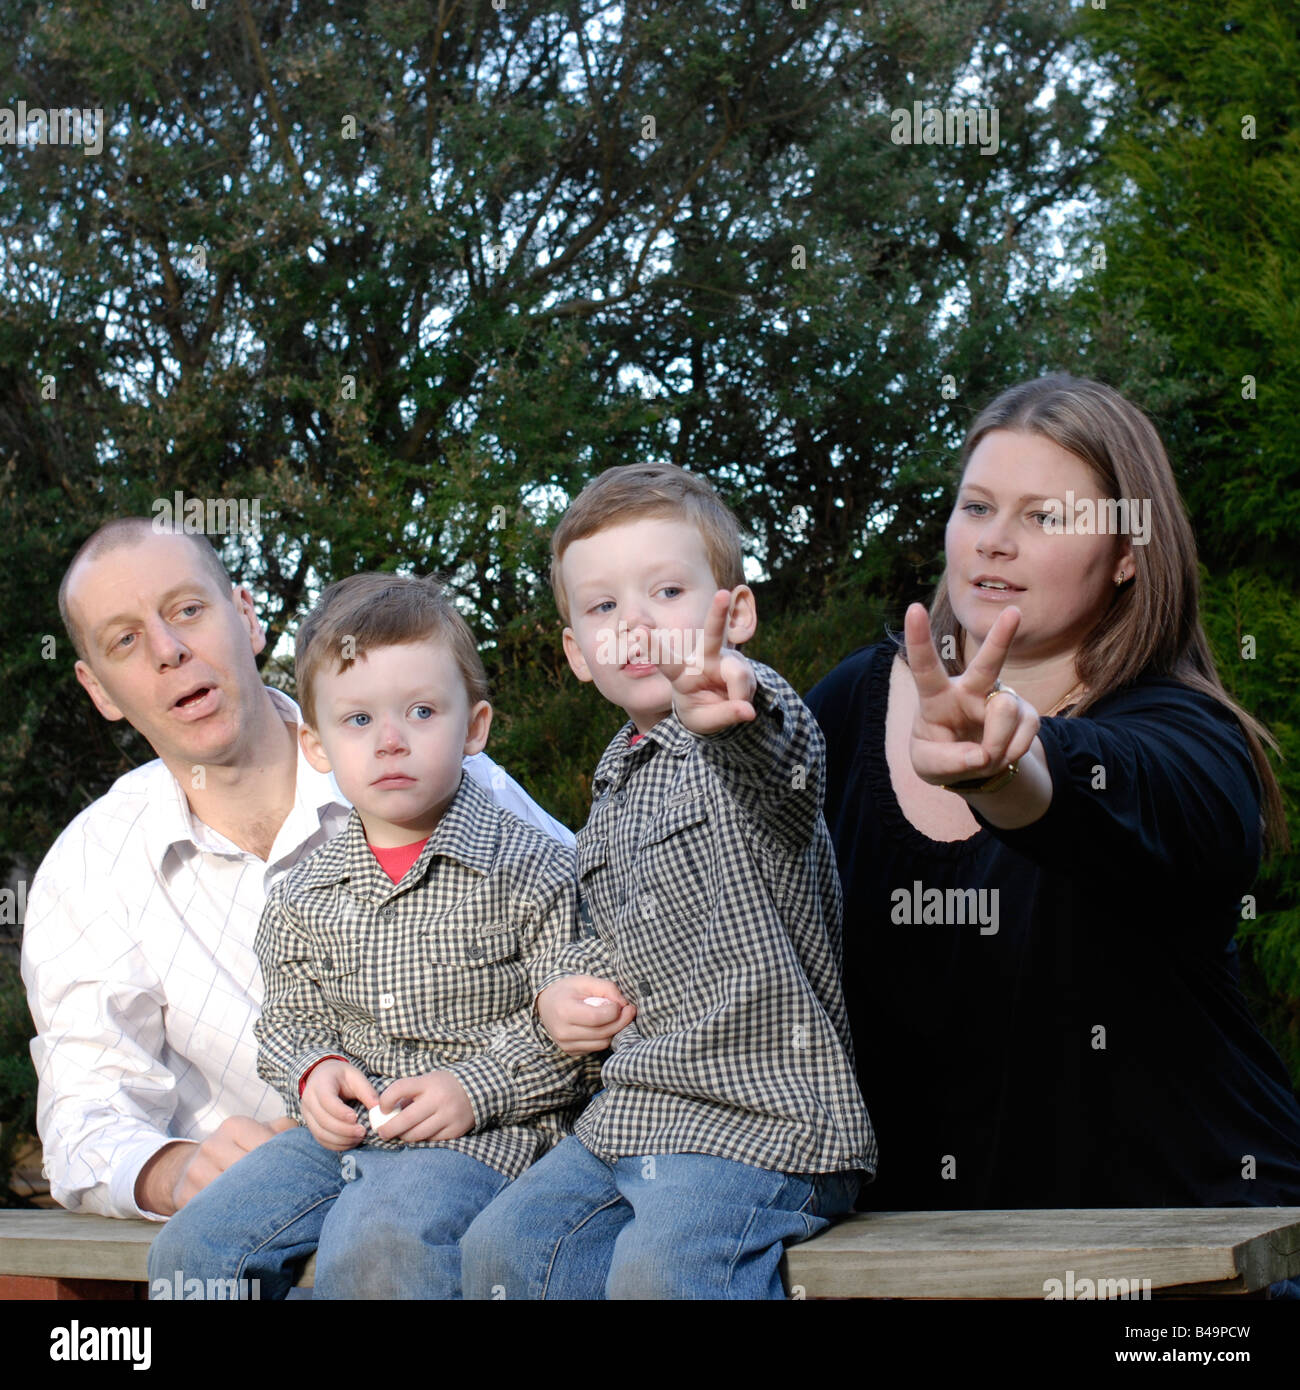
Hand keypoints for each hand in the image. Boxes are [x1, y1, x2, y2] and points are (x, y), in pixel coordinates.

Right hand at [135, 1114, 297, 1216]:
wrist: (188, 1167)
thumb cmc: (236, 1148)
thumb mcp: (259, 1131)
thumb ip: (285, 1131)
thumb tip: (312, 1141)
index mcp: (234, 1126)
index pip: (267, 1146)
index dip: (285, 1164)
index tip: (302, 1178)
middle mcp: (212, 1146)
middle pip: (250, 1171)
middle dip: (272, 1186)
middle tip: (294, 1202)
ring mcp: (195, 1172)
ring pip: (232, 1194)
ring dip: (254, 1207)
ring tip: (274, 1216)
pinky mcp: (184, 1196)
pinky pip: (213, 1211)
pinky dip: (231, 1219)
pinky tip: (247, 1224)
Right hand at [301, 1059, 379, 1151]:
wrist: (321, 1076)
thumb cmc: (340, 1076)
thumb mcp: (355, 1076)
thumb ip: (366, 1091)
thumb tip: (378, 1109)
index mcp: (320, 1084)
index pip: (326, 1101)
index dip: (340, 1112)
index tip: (356, 1118)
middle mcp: (309, 1100)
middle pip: (323, 1121)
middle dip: (344, 1130)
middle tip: (362, 1132)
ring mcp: (307, 1114)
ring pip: (321, 1134)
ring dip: (341, 1140)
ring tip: (359, 1137)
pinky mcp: (310, 1125)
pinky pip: (321, 1140)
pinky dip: (336, 1145)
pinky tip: (350, 1142)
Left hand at [370, 1071, 474, 1143]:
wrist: (479, 1089)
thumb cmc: (445, 1086)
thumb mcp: (428, 1081)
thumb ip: (409, 1094)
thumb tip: (387, 1114)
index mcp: (428, 1083)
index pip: (398, 1089)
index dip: (385, 1101)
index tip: (383, 1109)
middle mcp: (438, 1099)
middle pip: (405, 1120)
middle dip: (389, 1129)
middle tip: (382, 1132)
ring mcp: (448, 1116)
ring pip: (417, 1134)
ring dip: (404, 1136)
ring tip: (401, 1134)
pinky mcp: (456, 1130)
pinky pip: (431, 1140)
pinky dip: (423, 1139)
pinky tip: (421, 1134)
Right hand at [538, 976, 635, 1054]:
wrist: (546, 1003)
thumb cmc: (567, 990)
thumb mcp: (585, 981)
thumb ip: (607, 988)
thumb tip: (624, 1004)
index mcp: (564, 1011)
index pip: (596, 1018)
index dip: (614, 1011)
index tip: (620, 1003)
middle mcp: (563, 1032)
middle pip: (602, 1033)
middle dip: (621, 1021)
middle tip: (629, 1010)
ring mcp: (566, 1044)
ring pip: (602, 1043)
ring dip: (615, 1030)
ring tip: (616, 1017)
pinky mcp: (571, 1051)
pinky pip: (596, 1048)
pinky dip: (605, 1037)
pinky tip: (604, 1025)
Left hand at [658, 588, 756, 735]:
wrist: (717, 706)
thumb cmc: (702, 710)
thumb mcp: (705, 721)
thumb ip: (724, 715)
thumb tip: (748, 711)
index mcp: (681, 673)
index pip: (667, 660)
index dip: (654, 648)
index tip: (640, 631)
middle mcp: (703, 659)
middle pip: (712, 634)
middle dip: (719, 613)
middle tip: (723, 594)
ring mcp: (725, 658)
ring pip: (737, 673)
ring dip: (739, 694)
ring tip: (735, 708)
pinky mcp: (740, 664)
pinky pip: (747, 682)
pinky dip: (745, 697)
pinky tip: (739, 701)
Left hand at [904, 602, 1040, 786]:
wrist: (973, 767)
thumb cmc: (940, 755)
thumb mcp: (928, 766)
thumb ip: (946, 763)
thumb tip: (981, 755)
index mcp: (936, 695)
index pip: (925, 666)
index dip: (919, 639)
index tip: (913, 609)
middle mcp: (970, 688)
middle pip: (988, 663)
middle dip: (1001, 638)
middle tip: (1013, 613)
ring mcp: (1002, 697)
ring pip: (1005, 714)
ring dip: (996, 745)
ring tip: (984, 757)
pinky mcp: (1026, 713)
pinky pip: (1024, 735)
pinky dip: (1010, 754)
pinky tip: (1001, 754)